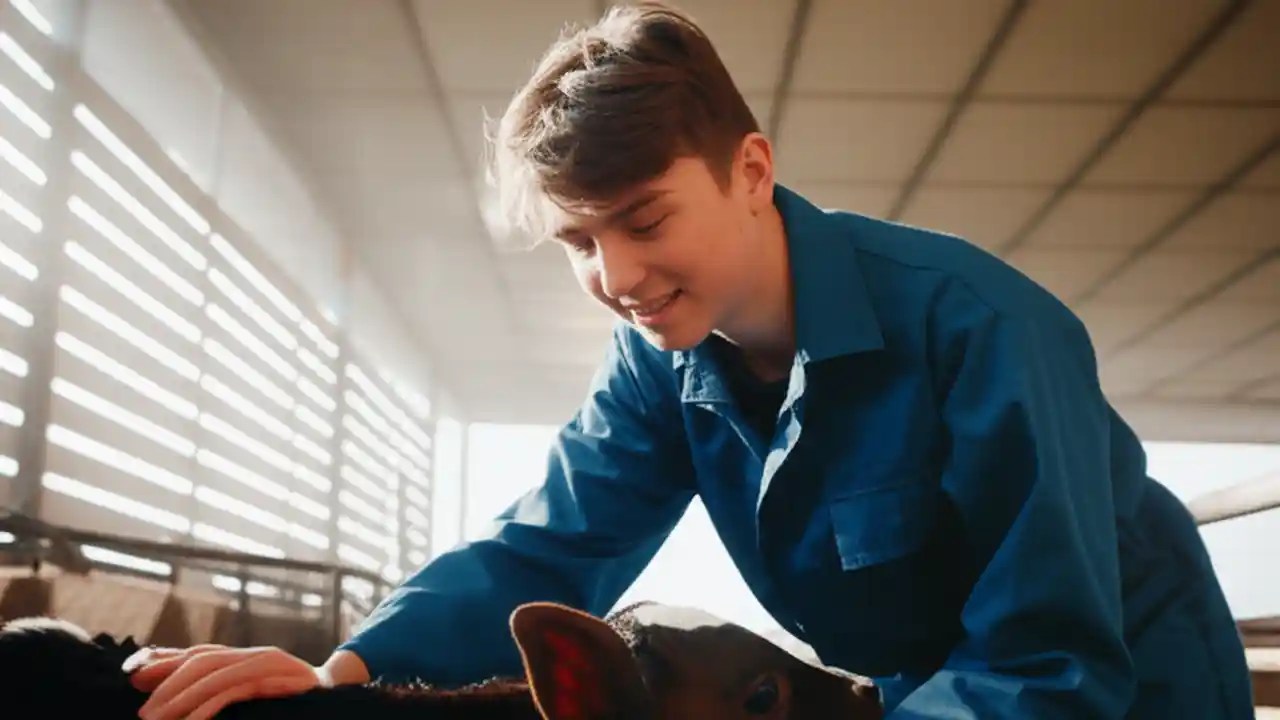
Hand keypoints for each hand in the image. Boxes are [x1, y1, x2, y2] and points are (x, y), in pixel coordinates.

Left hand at [123, 643, 322, 719]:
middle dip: (166, 682)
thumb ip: (219, 692)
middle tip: (142, 712)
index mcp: (248, 658)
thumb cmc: (294, 707)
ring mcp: (270, 664)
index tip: (130, 674)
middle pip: (203, 659)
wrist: (342, 702)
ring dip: (179, 697)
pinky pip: (234, 689)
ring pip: (214, 672)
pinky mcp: (278, 679)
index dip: (163, 660)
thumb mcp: (251, 697)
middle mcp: (258, 654)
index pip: (200, 653)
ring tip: (155, 719)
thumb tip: (175, 687)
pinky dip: (207, 706)